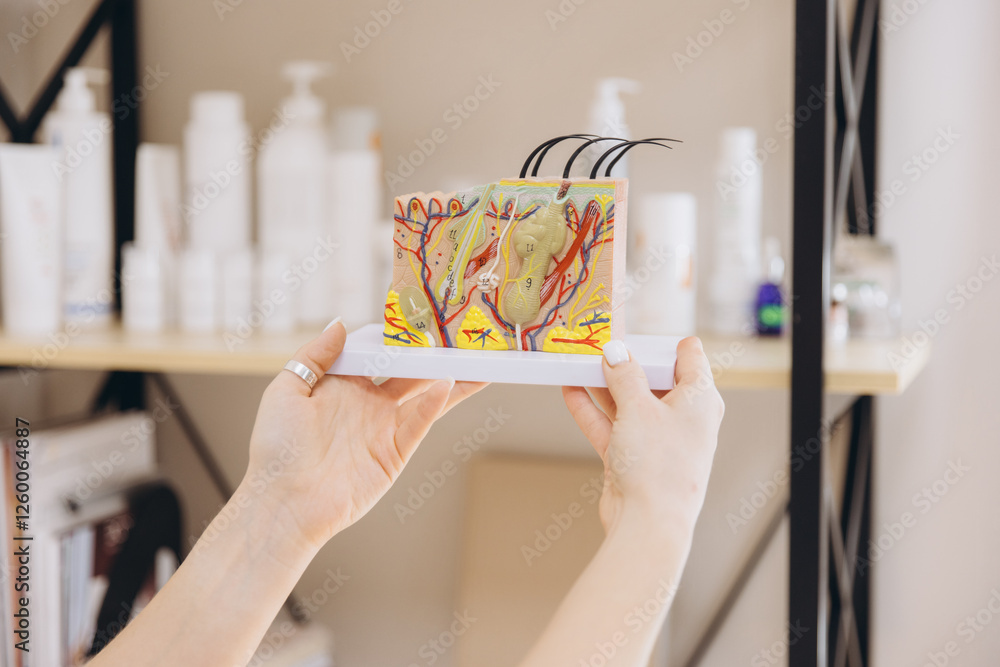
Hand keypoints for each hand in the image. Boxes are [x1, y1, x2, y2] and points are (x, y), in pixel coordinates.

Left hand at [244, 321, 486, 549]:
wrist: (284, 501)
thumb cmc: (276, 449)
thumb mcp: (286, 390)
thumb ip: (315, 355)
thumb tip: (340, 324)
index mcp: (343, 385)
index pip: (378, 354)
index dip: (398, 337)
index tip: (420, 314)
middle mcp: (368, 404)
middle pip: (409, 373)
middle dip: (433, 355)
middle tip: (459, 333)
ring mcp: (384, 428)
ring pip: (425, 396)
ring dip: (449, 378)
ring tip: (477, 359)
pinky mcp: (395, 453)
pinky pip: (419, 423)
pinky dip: (434, 404)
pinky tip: (448, 384)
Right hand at [562, 337, 723, 536]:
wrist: (647, 525)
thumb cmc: (659, 467)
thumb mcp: (639, 409)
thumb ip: (624, 376)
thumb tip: (615, 353)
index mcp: (700, 400)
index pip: (690, 358)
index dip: (664, 342)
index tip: (635, 332)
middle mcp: (682, 418)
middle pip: (653, 379)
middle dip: (626, 363)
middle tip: (600, 346)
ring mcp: (656, 439)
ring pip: (628, 402)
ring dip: (603, 384)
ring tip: (578, 363)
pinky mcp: (633, 457)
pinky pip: (612, 425)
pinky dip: (592, 410)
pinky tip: (571, 391)